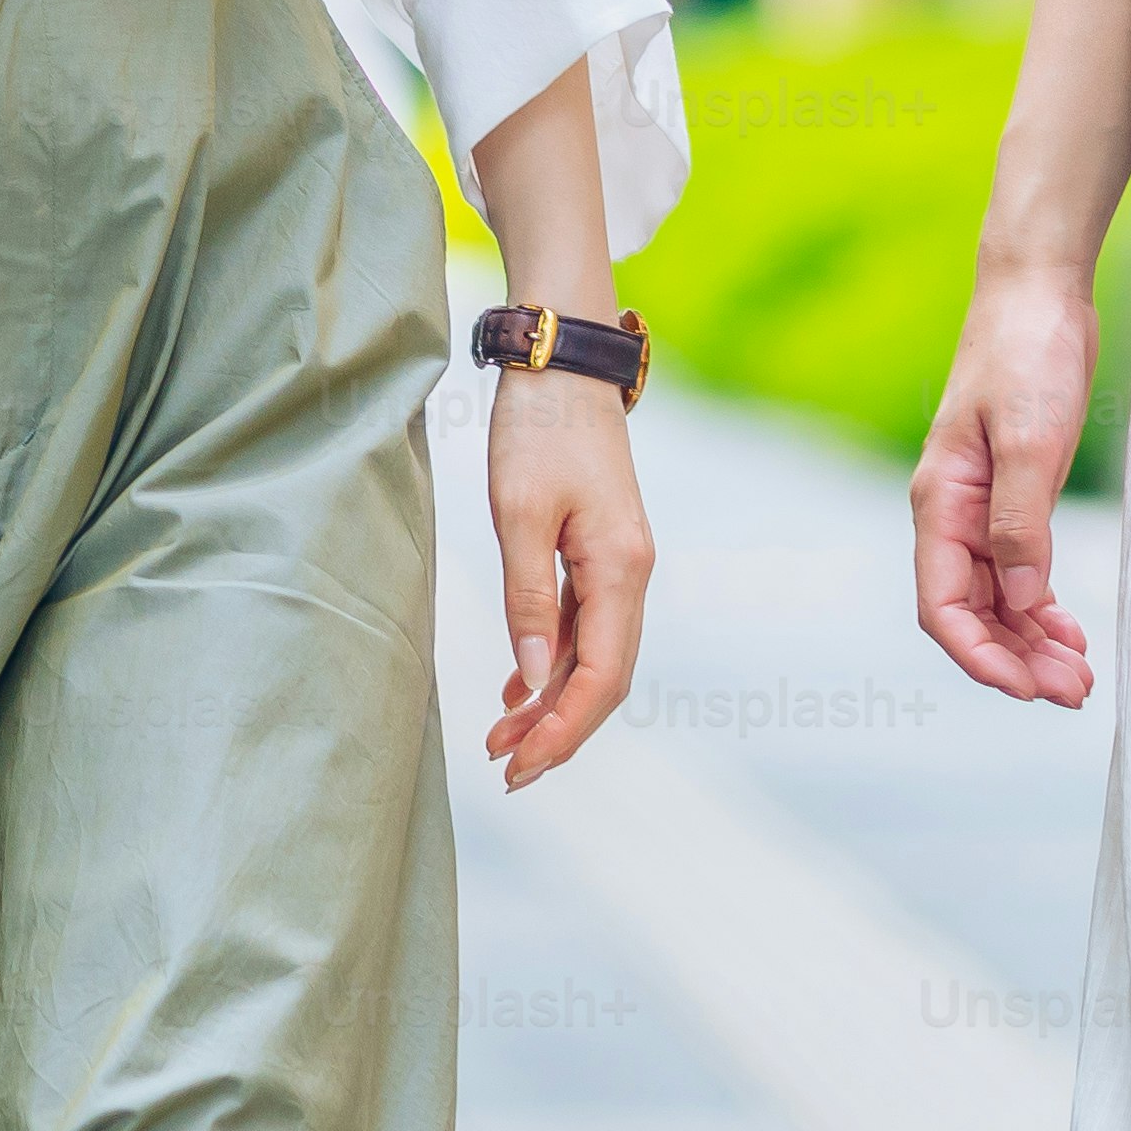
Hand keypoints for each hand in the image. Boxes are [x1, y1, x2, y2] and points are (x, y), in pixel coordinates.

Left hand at [482, 362, 651, 787]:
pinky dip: (551, 661)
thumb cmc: (539, 429)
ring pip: (592, 654)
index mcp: (621, 569)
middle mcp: (631, 573)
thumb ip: (529, 599)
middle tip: (505, 770)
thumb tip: (534, 679)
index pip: (601, 677)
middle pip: (604, 677)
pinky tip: (518, 687)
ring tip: (500, 737)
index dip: (563, 730)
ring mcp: (617, 562)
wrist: (561, 360)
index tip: (518, 767)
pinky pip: (582, 625)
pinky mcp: (598, 549)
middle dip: (559, 730)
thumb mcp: (518, 514)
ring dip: (550, 700)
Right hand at [914, 269, 1099, 705]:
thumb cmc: (1027, 354)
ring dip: (1032, 642)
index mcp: (940, 502)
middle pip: (971, 613)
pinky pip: (1020, 571)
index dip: (980, 656)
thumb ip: (1021, 526)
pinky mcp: (1015, 494)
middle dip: (1016, 660)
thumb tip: (1024, 604)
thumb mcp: (1030, 441)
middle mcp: (954, 513)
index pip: (943, 605)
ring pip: (999, 599)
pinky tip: (1071, 631)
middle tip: (1074, 692)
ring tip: (1081, 676)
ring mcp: (984, 506)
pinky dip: (1042, 608)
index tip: (1028, 691)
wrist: (1039, 290)